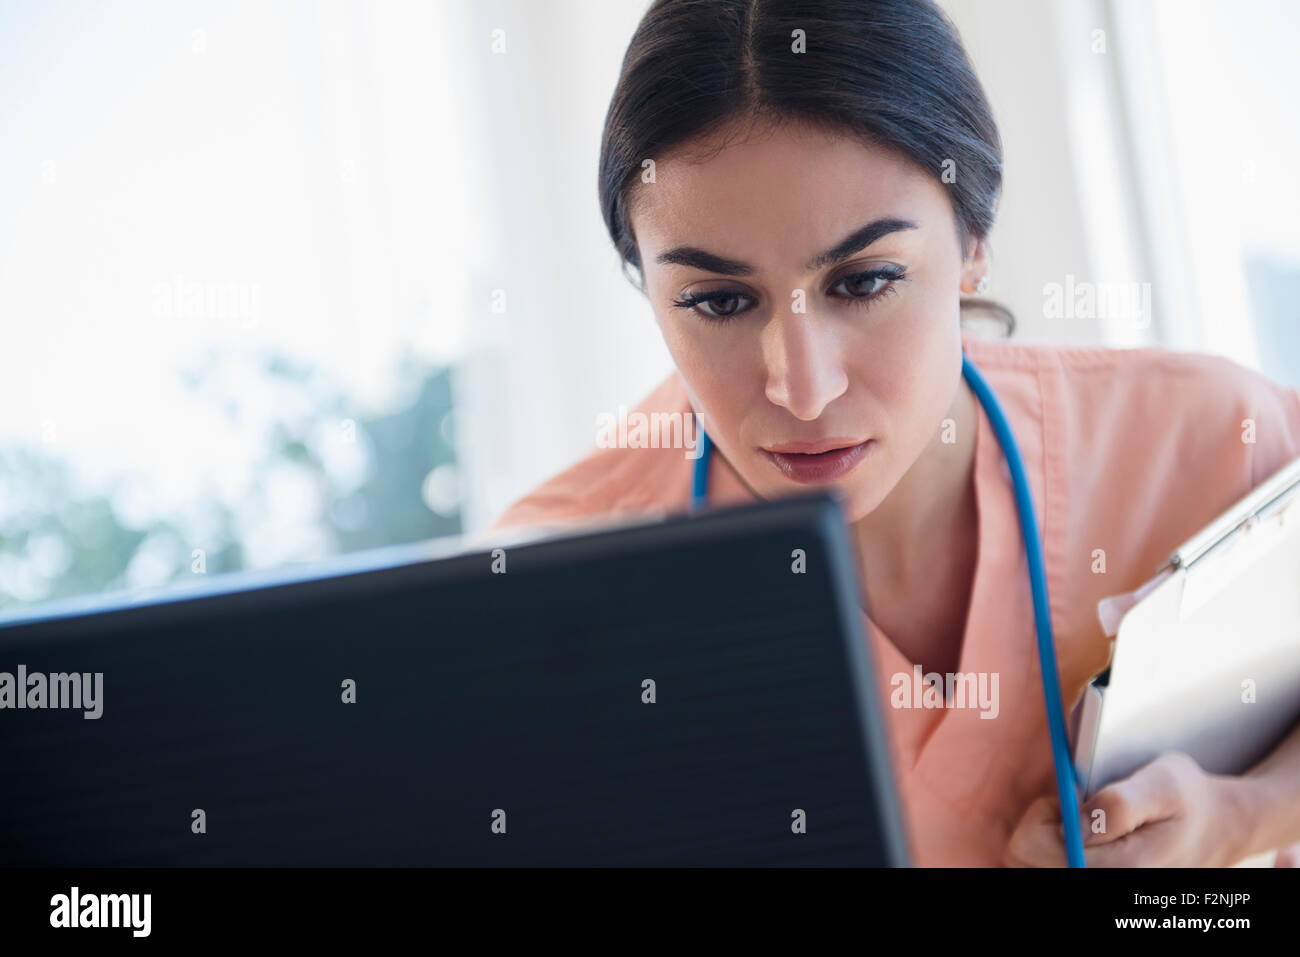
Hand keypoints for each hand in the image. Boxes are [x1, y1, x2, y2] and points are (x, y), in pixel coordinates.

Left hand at [1003, 751, 1243, 866]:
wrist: (1219, 829)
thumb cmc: (1188, 801)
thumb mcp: (1164, 785)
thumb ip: (1120, 804)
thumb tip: (1076, 825)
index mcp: (1118, 868)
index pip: (1031, 847)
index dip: (1044, 815)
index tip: (1071, 798)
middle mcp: (1106, 885)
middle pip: (1024, 858)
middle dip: (1043, 824)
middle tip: (1079, 807)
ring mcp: (1099, 885)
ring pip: (1033, 863)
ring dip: (1050, 837)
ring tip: (1087, 822)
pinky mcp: (1096, 878)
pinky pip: (1050, 865)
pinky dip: (1060, 847)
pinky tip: (1088, 837)